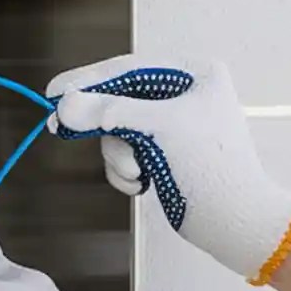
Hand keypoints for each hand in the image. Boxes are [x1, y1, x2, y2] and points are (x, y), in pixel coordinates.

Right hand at [46, 55, 290, 279]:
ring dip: (119, 156)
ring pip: (120, 131)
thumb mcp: (158, 129)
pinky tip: (141, 184)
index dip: (88, 80)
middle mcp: (185, 95)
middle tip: (60, 128)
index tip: (55, 92)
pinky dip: (127, 171)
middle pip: (120, 100)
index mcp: (195, 74)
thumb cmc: (210, 166)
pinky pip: (128, 154)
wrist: (236, 221)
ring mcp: (175, 127)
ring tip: (135, 173)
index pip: (130, 69)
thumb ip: (109, 112)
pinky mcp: (166, 155)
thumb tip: (64, 105)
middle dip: (103, 125)